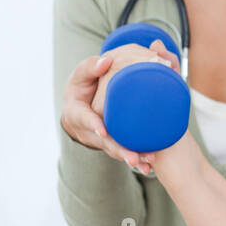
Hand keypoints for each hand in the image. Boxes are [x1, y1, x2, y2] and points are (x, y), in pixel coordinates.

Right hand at [58, 40, 176, 171]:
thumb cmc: (81, 86)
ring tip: (147, 162)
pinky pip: (123, 152)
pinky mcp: (111, 142)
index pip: (84, 119)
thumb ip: (91, 67)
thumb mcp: (81, 75)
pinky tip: (148, 166)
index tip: (103, 130)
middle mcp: (88, 130)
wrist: (79, 104)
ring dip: (130, 158)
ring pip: (114, 150)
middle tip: (133, 157)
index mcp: (77, 112)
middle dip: (118, 150)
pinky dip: (135, 160)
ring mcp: (100, 139)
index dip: (93, 125)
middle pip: (103, 142)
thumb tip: (106, 60)